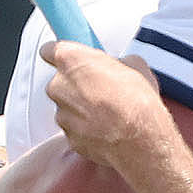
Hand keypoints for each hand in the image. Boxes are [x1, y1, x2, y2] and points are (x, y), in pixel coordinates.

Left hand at [40, 42, 175, 179]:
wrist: (142, 141)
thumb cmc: (138, 102)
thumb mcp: (136, 67)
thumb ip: (117, 63)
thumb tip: (119, 66)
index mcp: (72, 61)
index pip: (50, 50)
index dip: (63, 55)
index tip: (73, 58)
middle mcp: (59, 86)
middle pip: (61, 81)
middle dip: (77, 84)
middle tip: (103, 88)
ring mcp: (61, 114)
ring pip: (67, 106)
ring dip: (83, 107)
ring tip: (110, 112)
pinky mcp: (68, 137)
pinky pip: (75, 127)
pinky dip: (87, 127)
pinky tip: (108, 129)